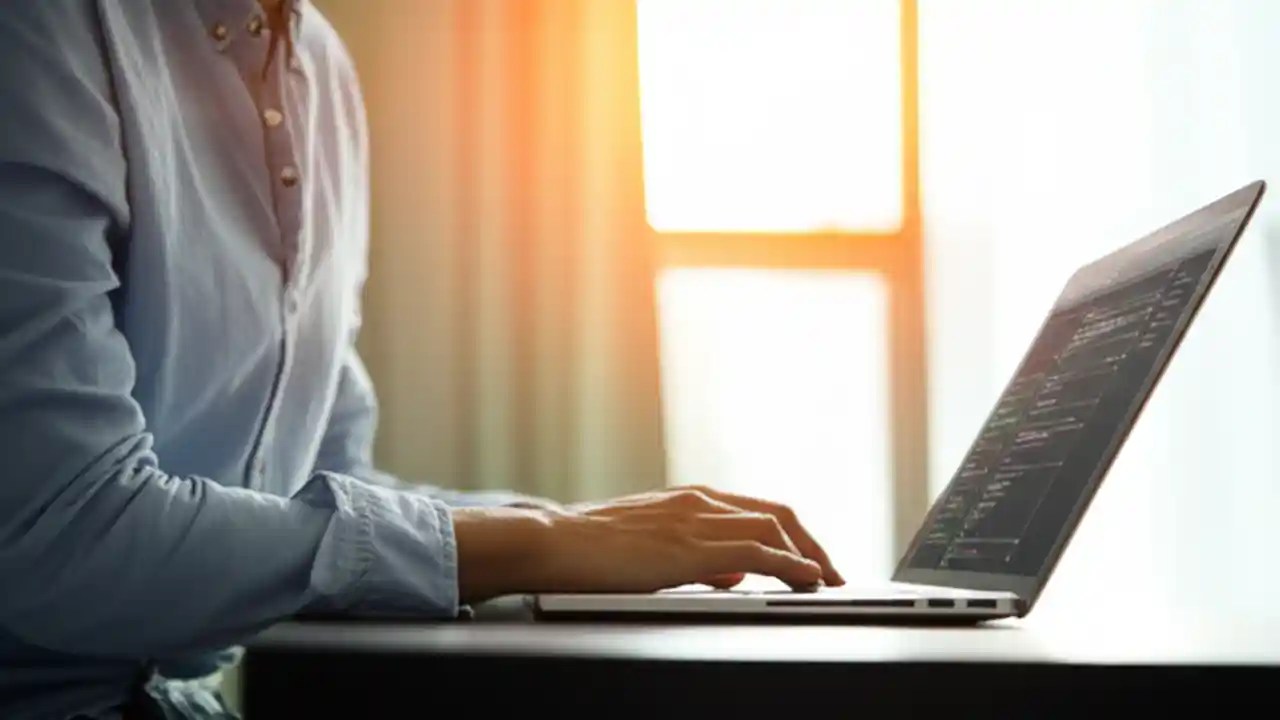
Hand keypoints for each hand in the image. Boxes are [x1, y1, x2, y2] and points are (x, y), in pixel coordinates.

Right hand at [452, 485, 843, 603]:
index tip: (811, 559)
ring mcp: (696, 522)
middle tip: (832, 573)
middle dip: (812, 542)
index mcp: (689, 498)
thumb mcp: (648, 545)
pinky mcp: (690, 549)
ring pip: (774, 528)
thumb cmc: (587, 548)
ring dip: (808, 555)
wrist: (551, 542)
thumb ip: (693, 555)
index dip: (793, 534)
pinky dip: (789, 565)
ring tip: (826, 582)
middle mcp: (699, 501)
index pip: (758, 509)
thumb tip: (730, 575)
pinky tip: (806, 580)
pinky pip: (757, 553)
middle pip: (778, 512)